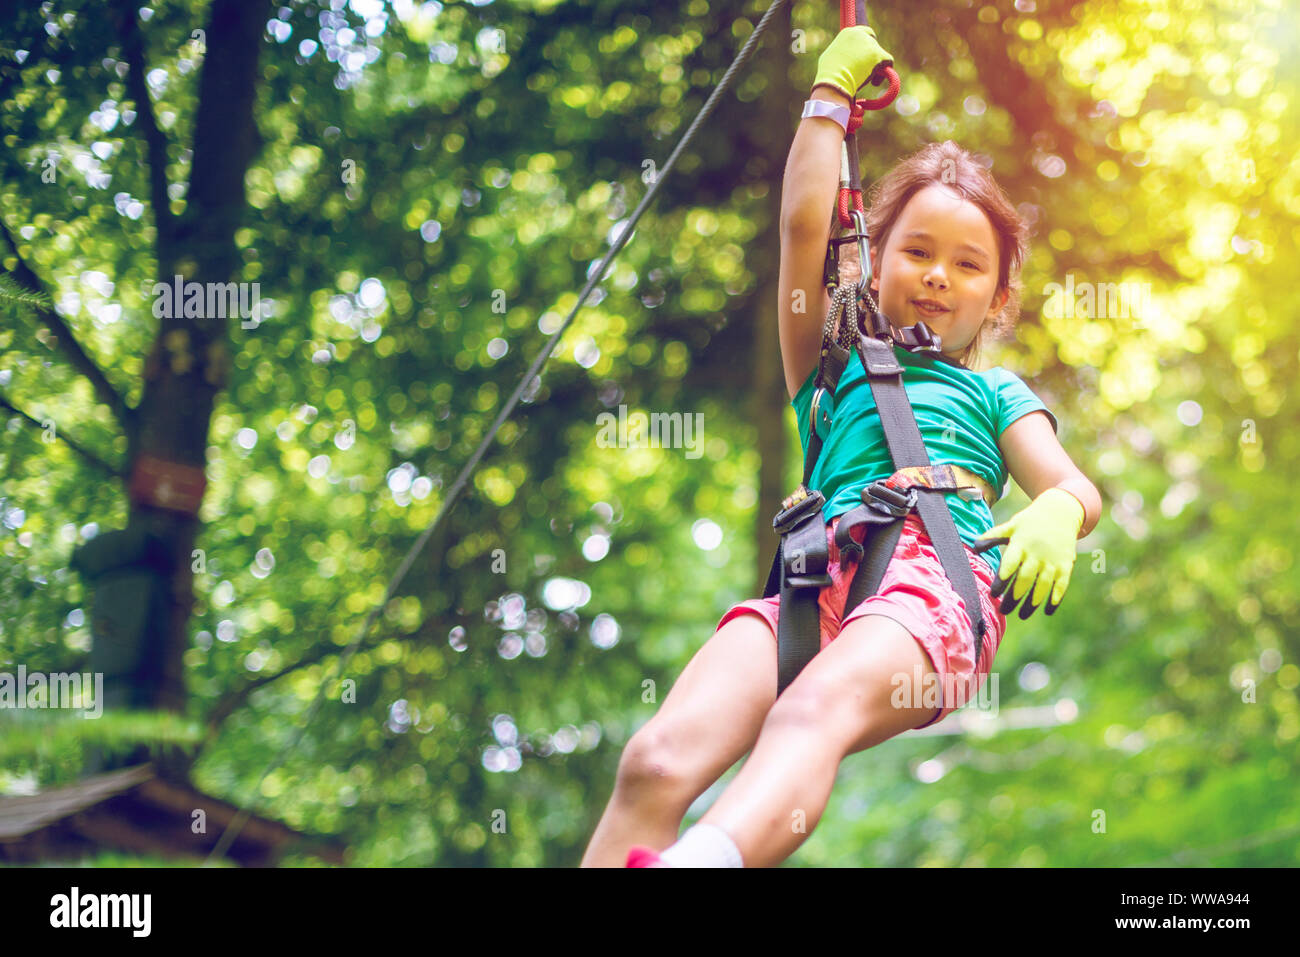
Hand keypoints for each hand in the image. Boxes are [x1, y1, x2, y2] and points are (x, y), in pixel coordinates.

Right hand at [812, 25, 893, 102]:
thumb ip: (841, 54)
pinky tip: (875, 83)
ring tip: (867, 80)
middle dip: (871, 56)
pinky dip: (883, 74)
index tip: (865, 54)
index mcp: (848, 33)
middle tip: (866, 69)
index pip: (863, 32)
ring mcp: (870, 44)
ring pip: (879, 54)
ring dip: (875, 66)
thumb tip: (844, 61)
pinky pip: (888, 62)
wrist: (834, 81)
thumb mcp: (831, 58)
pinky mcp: (878, 55)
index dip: (866, 43)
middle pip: (873, 43)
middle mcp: (860, 35)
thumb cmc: (828, 74)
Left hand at [972, 488, 1084, 618]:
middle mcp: (1037, 553)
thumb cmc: (1030, 522)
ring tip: (1022, 615)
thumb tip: (973, 546)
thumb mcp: (1011, 526)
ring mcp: (1053, 560)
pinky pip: (1062, 584)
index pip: (1009, 564)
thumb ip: (993, 536)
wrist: (1060, 512)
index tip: (993, 594)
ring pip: (1042, 585)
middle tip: (1004, 611)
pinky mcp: (1066, 564)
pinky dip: (1056, 598)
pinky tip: (1048, 610)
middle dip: (1014, 597)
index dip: (1001, 580)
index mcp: (1021, 543)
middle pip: (1025, 579)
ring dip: (1032, 602)